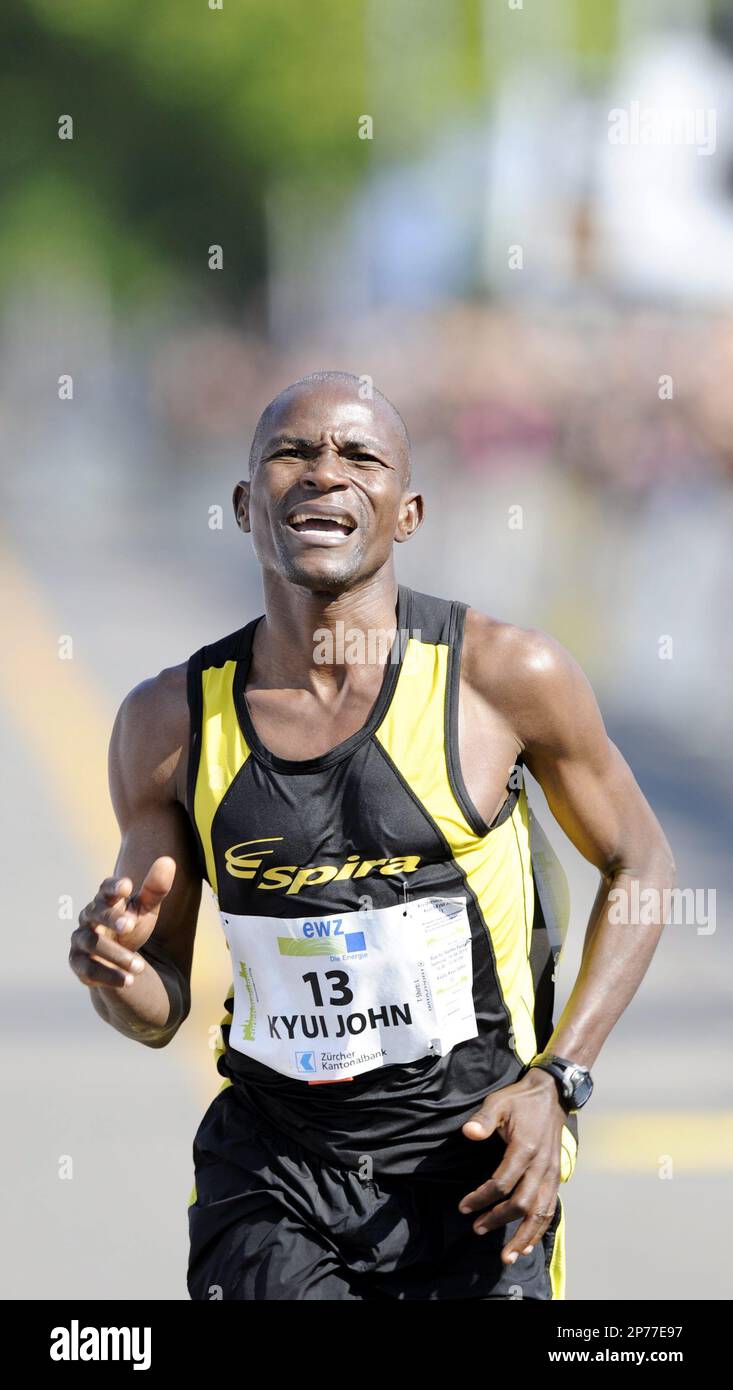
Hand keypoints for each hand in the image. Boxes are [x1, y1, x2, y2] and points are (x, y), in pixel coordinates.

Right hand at [69, 857, 175, 990]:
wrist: (115, 958)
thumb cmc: (131, 925)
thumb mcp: (146, 909)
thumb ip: (156, 888)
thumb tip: (168, 861)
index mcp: (106, 900)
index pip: (105, 889)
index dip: (113, 886)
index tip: (127, 886)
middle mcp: (89, 918)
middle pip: (96, 914)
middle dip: (112, 919)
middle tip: (131, 925)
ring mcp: (81, 940)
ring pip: (92, 944)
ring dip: (115, 954)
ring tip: (140, 967)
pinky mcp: (78, 963)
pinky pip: (88, 968)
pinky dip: (107, 974)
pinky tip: (128, 981)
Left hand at [457, 1067, 565, 1263]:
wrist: (552, 1094)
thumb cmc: (520, 1100)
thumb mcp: (498, 1102)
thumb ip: (483, 1120)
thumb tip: (468, 1133)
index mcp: (525, 1148)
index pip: (502, 1183)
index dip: (481, 1198)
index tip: (464, 1208)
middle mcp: (541, 1166)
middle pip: (522, 1204)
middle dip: (499, 1221)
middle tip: (478, 1230)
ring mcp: (551, 1173)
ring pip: (540, 1213)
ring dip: (524, 1236)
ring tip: (508, 1256)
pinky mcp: (556, 1177)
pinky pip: (550, 1209)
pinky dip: (539, 1229)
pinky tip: (527, 1244)